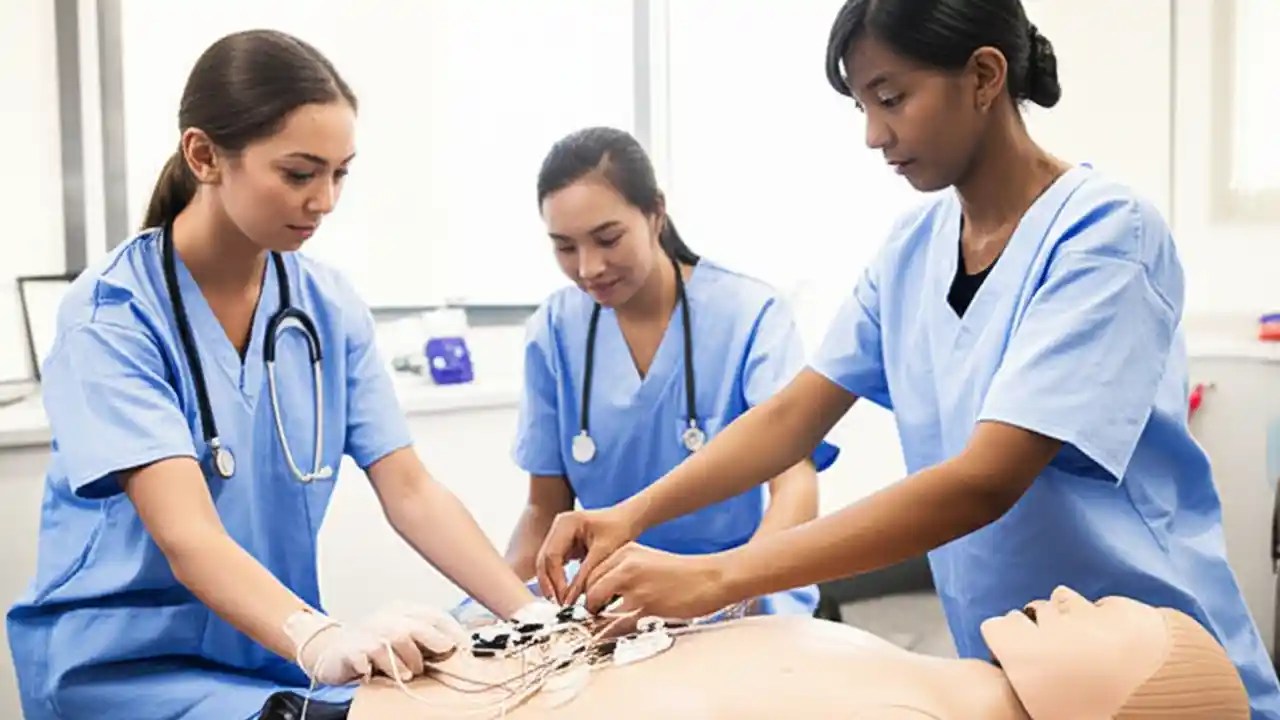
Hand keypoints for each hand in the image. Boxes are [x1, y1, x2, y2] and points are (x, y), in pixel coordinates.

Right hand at [285, 603, 467, 684]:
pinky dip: (377, 666)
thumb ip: (425, 637)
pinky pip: (369, 656)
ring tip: (410, 673)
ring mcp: (369, 632)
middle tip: (443, 656)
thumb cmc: (373, 644)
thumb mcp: (402, 635)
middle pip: (418, 625)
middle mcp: (387, 618)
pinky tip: (377, 674)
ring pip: (397, 640)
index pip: (434, 616)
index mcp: (402, 611)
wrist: (331, 650)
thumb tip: (458, 648)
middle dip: (436, 641)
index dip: (453, 631)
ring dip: (408, 660)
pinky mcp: (352, 649)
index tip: (466, 647)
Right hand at [536, 506, 638, 603]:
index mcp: (565, 523)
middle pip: (544, 560)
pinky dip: (558, 579)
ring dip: (552, 584)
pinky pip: (555, 565)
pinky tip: (564, 594)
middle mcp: (558, 527)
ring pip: (547, 564)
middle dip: (549, 584)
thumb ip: (585, 575)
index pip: (552, 555)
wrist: (629, 519)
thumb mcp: (603, 553)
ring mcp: (559, 535)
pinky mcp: (564, 544)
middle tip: (558, 605)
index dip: (555, 580)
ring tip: (561, 603)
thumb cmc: (620, 529)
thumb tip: (569, 599)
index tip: (564, 598)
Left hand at [582, 544, 733, 618]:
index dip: (587, 591)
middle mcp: (626, 563)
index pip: (590, 571)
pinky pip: (616, 621)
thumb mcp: (648, 564)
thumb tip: (601, 597)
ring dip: (595, 617)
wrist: (712, 578)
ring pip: (596, 601)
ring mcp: (634, 582)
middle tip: (594, 618)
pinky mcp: (645, 603)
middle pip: (589, 586)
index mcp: (626, 552)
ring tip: (601, 626)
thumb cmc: (683, 575)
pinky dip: (610, 630)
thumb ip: (624, 576)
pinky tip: (616, 633)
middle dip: (588, 605)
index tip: (590, 605)